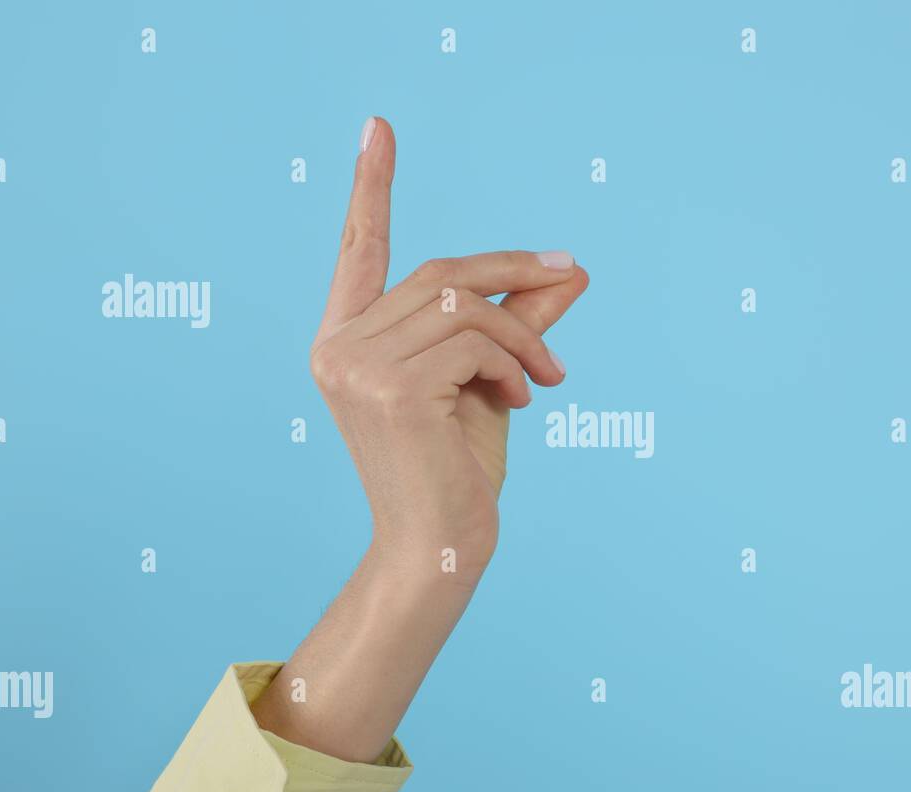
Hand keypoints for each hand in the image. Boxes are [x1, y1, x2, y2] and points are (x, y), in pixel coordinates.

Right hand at [252, 117, 587, 761]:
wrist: (442, 545)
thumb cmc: (459, 468)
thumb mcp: (490, 379)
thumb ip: (519, 323)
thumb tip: (573, 270)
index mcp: (347, 340)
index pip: (360, 249)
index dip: (372, 188)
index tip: (379, 127)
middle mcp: (336, 346)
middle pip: (438, 271)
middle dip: (513, 273)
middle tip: (574, 275)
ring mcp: (354, 366)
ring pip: (461, 304)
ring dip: (521, 334)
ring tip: (544, 381)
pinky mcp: (388, 388)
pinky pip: (473, 340)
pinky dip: (515, 362)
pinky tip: (523, 400)